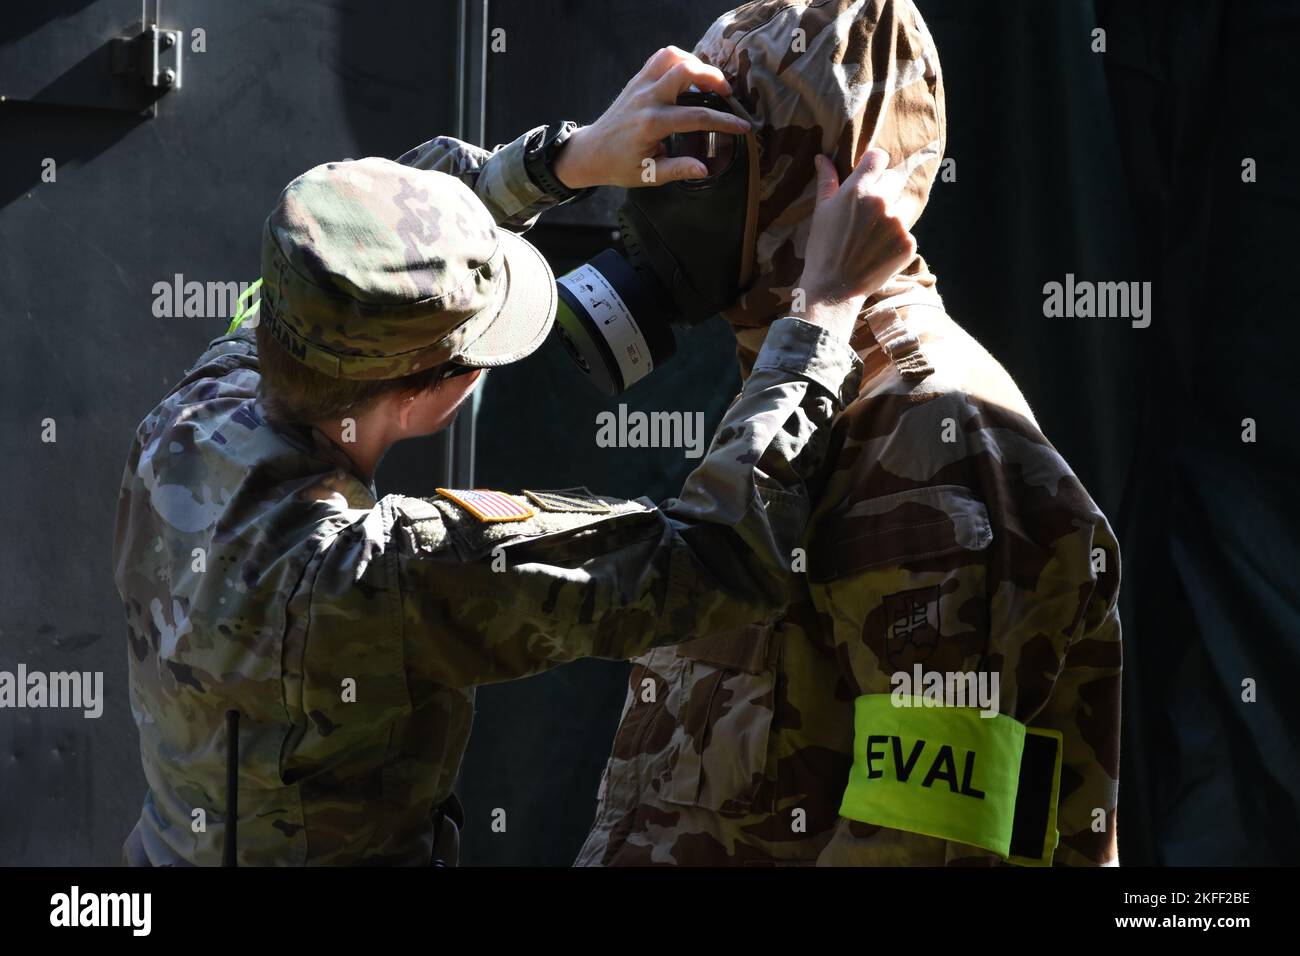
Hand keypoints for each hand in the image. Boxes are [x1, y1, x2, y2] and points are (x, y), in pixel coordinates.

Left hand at [553, 46, 751, 189]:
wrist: (590, 152)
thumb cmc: (619, 166)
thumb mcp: (649, 175)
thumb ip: (678, 169)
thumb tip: (705, 169)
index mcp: (652, 124)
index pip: (697, 117)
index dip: (724, 122)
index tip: (743, 126)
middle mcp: (647, 99)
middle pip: (686, 71)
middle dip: (712, 78)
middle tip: (726, 94)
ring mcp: (640, 85)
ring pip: (672, 56)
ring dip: (695, 63)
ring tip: (707, 80)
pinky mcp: (636, 80)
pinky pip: (660, 58)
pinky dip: (678, 60)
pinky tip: (688, 75)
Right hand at [797, 149, 916, 341]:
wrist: (834, 288)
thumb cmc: (823, 248)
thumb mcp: (821, 212)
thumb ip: (827, 181)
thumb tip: (822, 157)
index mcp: (857, 190)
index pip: (878, 158)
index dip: (874, 165)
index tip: (871, 174)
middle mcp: (881, 202)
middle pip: (895, 179)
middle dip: (885, 190)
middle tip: (869, 212)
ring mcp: (898, 223)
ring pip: (904, 204)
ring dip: (894, 213)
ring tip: (874, 234)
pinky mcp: (908, 242)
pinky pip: (908, 230)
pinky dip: (897, 238)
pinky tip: (879, 250)